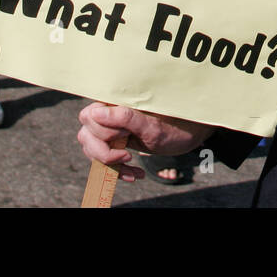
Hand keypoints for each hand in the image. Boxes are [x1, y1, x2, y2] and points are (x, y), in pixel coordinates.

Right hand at [77, 103, 214, 182]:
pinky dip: (116, 170)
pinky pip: (103, 158)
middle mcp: (110, 113)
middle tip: (128, 155)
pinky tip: (135, 174)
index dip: (103, 132)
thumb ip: (125, 118)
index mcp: (117, 102)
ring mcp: (111, 128)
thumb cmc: (176, 126)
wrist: (190, 134)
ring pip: (91, 148)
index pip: (89, 116)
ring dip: (109, 164)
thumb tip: (97, 113)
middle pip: (86, 134)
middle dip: (104, 151)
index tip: (126, 138)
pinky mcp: (117, 142)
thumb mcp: (153, 126)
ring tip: (132, 168)